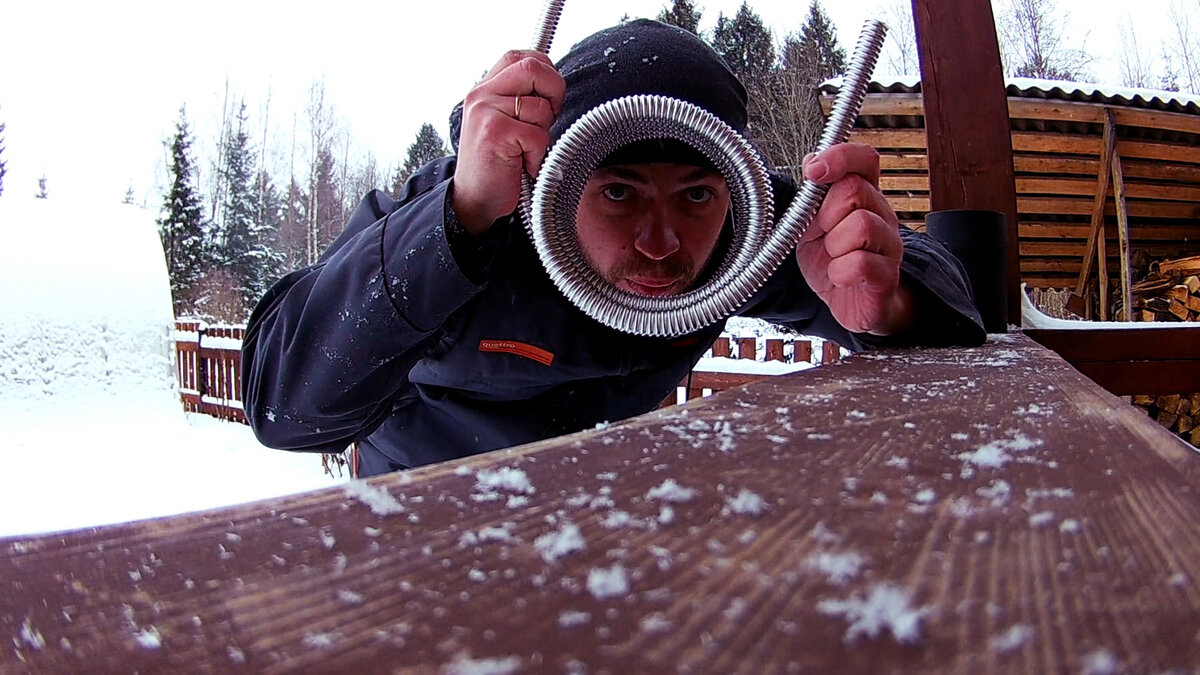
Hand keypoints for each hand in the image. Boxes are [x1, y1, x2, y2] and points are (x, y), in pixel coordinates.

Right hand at [452, 50, 565, 234]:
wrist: (474, 199)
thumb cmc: (496, 164)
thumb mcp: (503, 123)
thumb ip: (519, 99)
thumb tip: (554, 82)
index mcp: (485, 89)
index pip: (521, 57)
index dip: (545, 71)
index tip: (548, 97)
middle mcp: (481, 95)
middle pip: (534, 69)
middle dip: (554, 93)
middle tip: (547, 120)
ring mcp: (486, 112)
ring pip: (541, 108)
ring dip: (542, 134)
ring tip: (523, 151)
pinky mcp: (496, 133)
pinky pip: (538, 135)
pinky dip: (537, 156)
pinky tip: (521, 164)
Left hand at [796, 144, 915, 335]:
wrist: (847, 303)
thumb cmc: (831, 262)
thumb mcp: (811, 225)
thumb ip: (814, 196)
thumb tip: (811, 160)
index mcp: (864, 196)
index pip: (864, 159)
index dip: (840, 157)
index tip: (813, 170)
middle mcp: (883, 215)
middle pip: (856, 191)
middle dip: (827, 215)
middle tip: (824, 235)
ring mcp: (890, 245)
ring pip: (861, 225)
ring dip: (833, 245)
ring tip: (833, 258)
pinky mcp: (888, 276)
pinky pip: (860, 263)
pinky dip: (839, 273)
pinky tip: (839, 277)